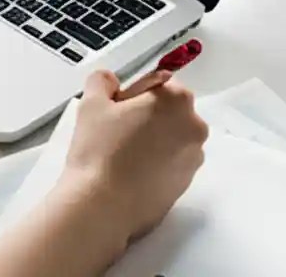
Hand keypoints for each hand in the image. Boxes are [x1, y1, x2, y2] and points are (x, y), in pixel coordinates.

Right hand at [62, 70, 208, 242]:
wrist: (103, 205)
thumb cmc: (99, 150)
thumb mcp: (91, 103)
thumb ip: (102, 81)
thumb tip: (109, 81)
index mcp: (177, 101)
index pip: (158, 83)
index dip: (133, 94)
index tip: (115, 109)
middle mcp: (194, 128)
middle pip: (168, 111)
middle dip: (146, 116)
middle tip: (114, 130)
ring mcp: (193, 159)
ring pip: (170, 138)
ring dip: (151, 140)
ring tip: (120, 155)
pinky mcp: (186, 184)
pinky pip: (170, 164)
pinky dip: (154, 164)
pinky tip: (128, 173)